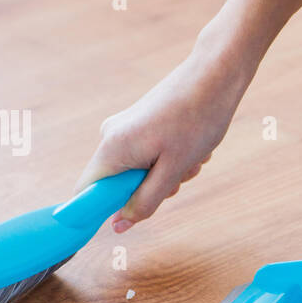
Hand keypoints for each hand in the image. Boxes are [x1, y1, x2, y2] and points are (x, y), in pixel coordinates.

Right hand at [74, 22, 259, 230]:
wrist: (215, 76)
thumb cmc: (197, 121)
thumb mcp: (173, 171)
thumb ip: (144, 202)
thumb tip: (118, 226)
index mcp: (112, 148)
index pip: (86, 192)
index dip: (100, 211)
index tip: (126, 219)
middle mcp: (111, 137)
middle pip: (119, 185)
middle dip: (152, 188)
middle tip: (179, 173)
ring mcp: (126, 129)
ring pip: (141, 172)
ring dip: (169, 174)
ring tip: (190, 154)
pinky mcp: (140, 125)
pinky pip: (150, 157)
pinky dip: (172, 159)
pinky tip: (191, 143)